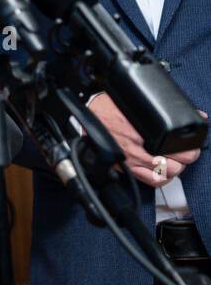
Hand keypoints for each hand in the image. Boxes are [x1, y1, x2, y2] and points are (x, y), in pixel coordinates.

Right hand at [89, 93, 205, 187]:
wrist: (88, 117)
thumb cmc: (110, 108)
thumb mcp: (137, 102)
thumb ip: (165, 108)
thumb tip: (197, 114)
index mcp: (140, 133)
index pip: (176, 148)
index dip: (190, 148)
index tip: (193, 145)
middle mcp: (136, 151)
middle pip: (175, 165)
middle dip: (184, 159)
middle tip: (186, 153)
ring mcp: (130, 162)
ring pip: (165, 177)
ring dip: (174, 171)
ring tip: (175, 161)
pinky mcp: (126, 168)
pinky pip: (151, 181)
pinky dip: (161, 179)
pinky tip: (164, 171)